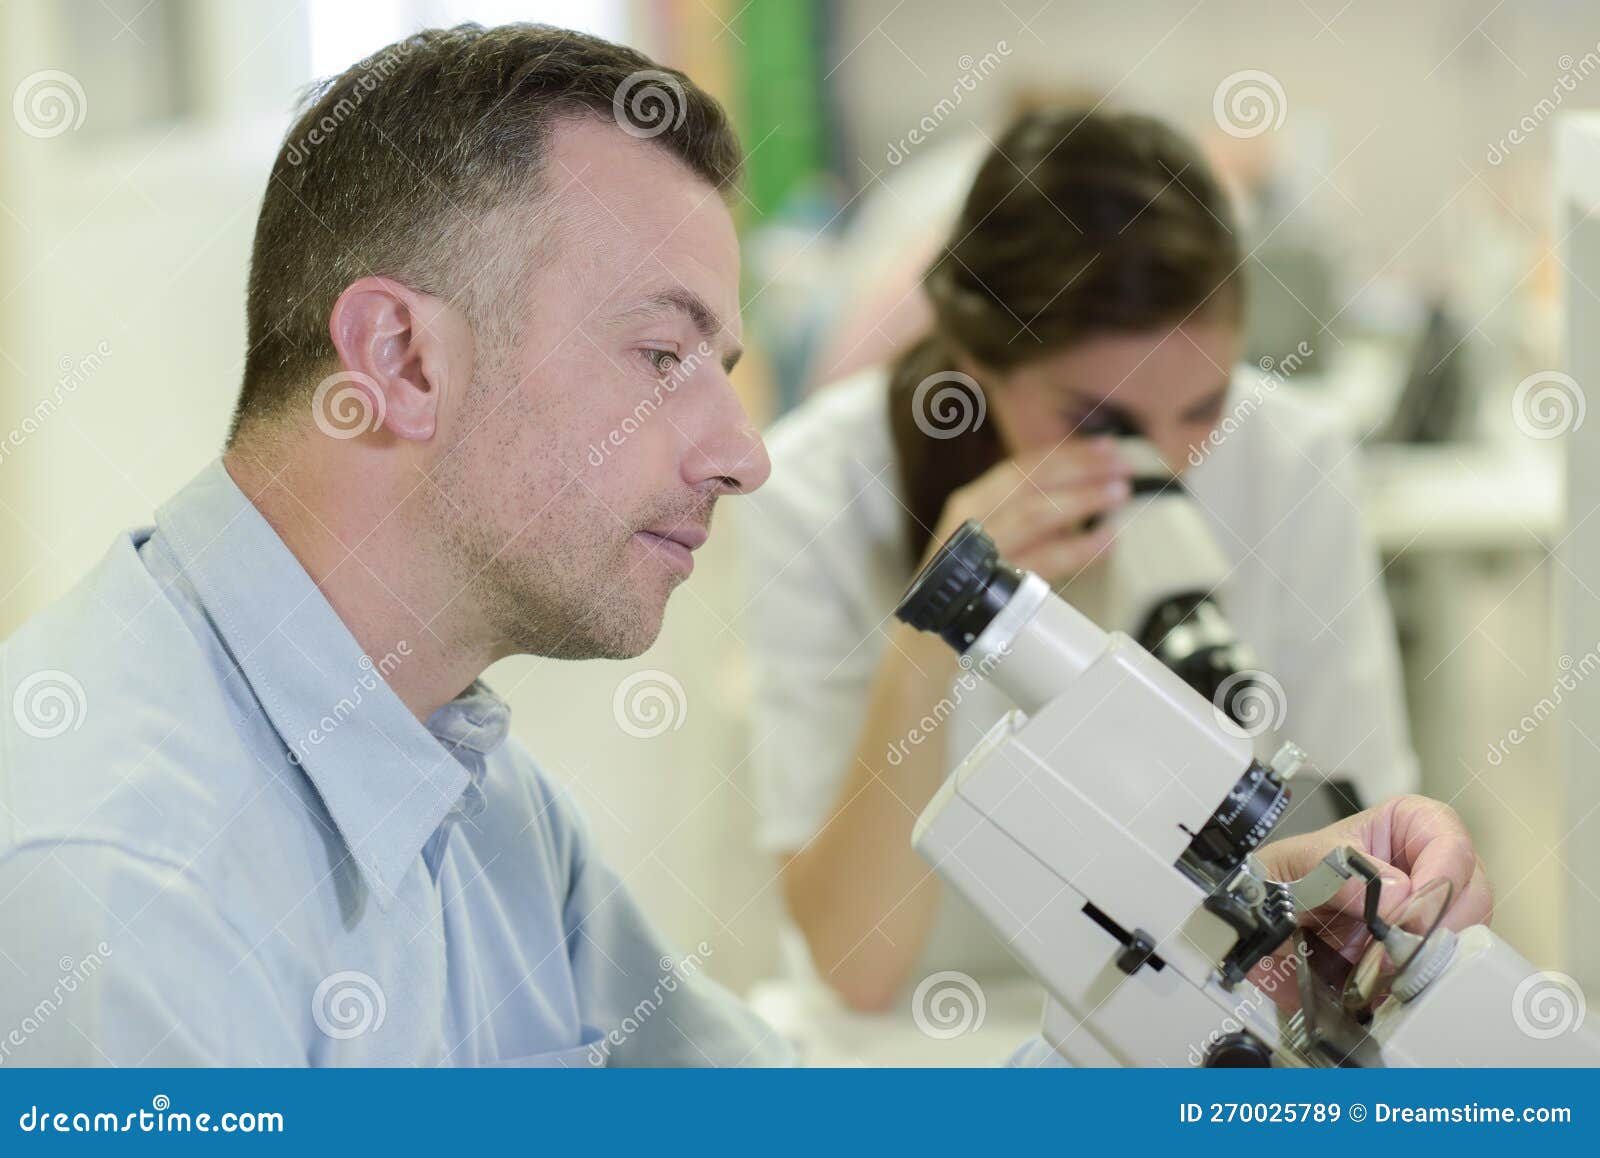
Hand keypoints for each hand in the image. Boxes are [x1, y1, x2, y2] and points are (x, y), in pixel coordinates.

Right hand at [927, 439, 1130, 585]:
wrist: (926, 643)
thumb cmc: (964, 592)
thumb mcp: (993, 543)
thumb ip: (1030, 520)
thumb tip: (1081, 500)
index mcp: (972, 504)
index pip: (1023, 466)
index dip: (1067, 453)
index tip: (1105, 447)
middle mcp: (969, 520)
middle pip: (1029, 480)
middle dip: (1079, 467)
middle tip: (1121, 466)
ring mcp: (975, 550)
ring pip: (1032, 513)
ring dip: (1080, 499)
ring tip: (1116, 495)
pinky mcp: (986, 583)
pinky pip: (1039, 560)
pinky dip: (1076, 549)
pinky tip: (1104, 542)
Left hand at [1257, 794, 1492, 961]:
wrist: (1262, 922)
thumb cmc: (1285, 876)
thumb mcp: (1299, 864)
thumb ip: (1341, 873)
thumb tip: (1395, 895)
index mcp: (1407, 824)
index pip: (1449, 841)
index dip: (1439, 878)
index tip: (1410, 914)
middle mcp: (1428, 866)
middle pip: (1471, 892)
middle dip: (1436, 926)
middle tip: (1396, 950)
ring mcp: (1432, 912)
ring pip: (1465, 934)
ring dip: (1427, 956)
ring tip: (1382, 968)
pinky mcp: (1423, 953)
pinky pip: (1443, 968)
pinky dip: (1419, 979)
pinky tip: (1387, 982)